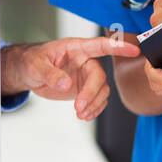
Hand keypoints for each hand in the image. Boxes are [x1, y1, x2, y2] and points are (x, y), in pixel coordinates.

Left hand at [2, 36, 139, 119]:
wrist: (27, 72)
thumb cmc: (31, 61)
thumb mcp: (36, 66)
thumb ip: (51, 74)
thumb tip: (67, 84)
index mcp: (75, 48)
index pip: (100, 45)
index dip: (118, 47)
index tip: (134, 50)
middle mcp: (84, 61)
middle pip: (99, 75)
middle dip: (92, 93)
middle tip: (79, 107)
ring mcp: (85, 76)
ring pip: (101, 90)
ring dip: (94, 104)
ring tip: (80, 114)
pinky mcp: (84, 89)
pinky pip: (96, 99)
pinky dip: (93, 109)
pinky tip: (84, 115)